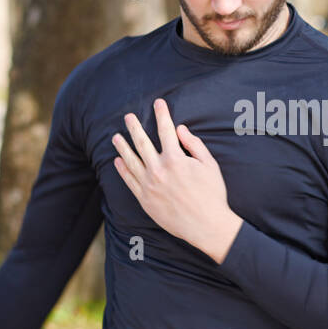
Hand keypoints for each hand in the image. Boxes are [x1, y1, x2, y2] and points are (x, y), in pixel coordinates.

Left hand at [112, 99, 242, 262]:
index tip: (158, 103)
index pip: (166, 130)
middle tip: (128, 116)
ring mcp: (149, 186)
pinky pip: (129, 181)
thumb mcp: (209, 165)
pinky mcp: (145, 200)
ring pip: (131, 161)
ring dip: (122, 147)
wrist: (207, 225)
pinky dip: (122, 170)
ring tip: (115, 137)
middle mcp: (158, 170)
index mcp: (176, 159)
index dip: (162, 114)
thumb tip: (180, 129)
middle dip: (134, 127)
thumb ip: (194, 145)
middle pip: (142, 143)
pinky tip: (118, 161)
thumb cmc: (212, 194)